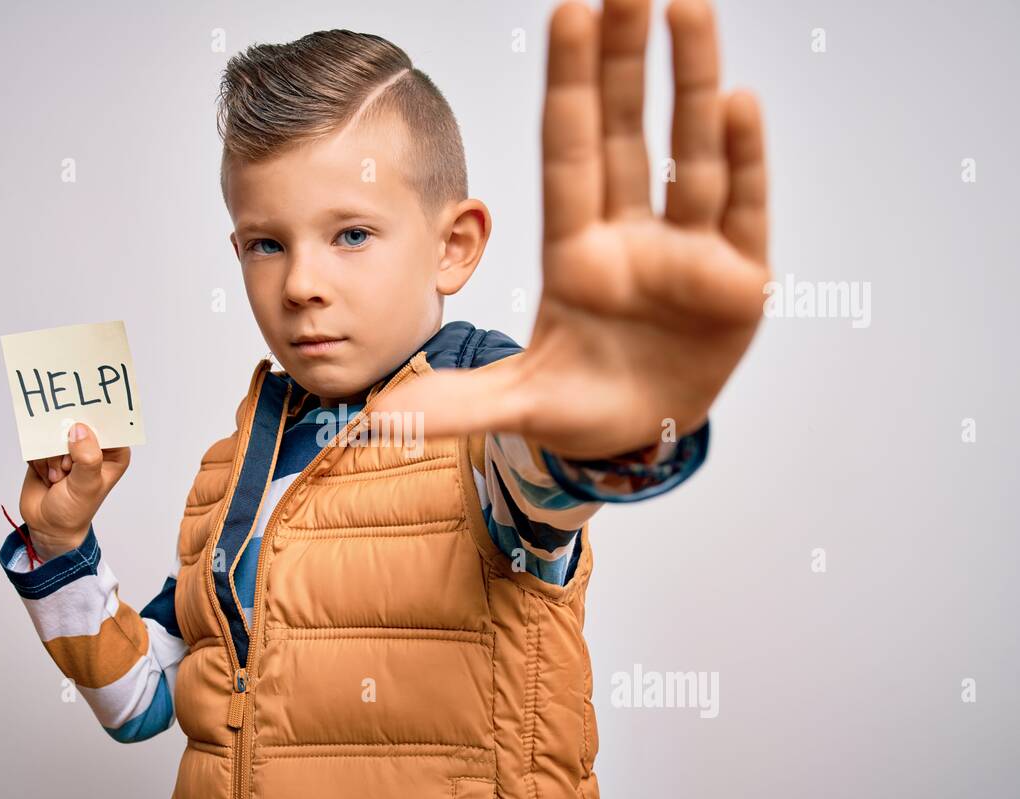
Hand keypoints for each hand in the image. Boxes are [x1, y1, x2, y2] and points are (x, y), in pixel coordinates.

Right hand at [19, 422, 129, 559]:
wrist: (48, 526)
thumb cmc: (74, 509)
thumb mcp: (86, 485)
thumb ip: (87, 457)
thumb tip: (79, 429)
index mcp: (114, 453)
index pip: (110, 425)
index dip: (96, 421)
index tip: (81, 426)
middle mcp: (94, 447)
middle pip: (78, 423)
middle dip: (67, 446)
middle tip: (68, 467)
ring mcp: (70, 448)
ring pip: (55, 434)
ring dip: (52, 457)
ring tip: (58, 479)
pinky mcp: (49, 451)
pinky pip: (39, 442)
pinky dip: (40, 460)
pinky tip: (48, 477)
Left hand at [374, 0, 769, 460]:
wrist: (639, 436)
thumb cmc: (579, 403)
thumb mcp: (517, 402)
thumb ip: (456, 402)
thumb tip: (374, 415)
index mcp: (574, 255)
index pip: (568, 156)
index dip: (569, 89)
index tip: (567, 13)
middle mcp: (629, 238)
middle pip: (625, 136)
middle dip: (624, 62)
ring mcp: (687, 254)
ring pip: (689, 155)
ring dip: (691, 83)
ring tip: (688, 7)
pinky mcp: (738, 279)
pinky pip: (741, 209)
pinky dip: (743, 161)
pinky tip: (737, 104)